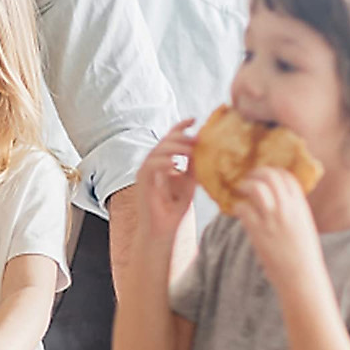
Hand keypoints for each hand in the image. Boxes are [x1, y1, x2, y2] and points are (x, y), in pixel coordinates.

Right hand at [135, 120, 196, 236]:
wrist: (163, 229)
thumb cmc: (175, 208)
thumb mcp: (191, 181)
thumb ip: (195, 165)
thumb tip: (207, 148)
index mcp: (164, 162)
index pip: (170, 138)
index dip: (181, 127)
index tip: (195, 119)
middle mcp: (153, 164)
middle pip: (165, 141)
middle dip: (181, 137)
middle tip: (198, 139)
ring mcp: (146, 173)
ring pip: (157, 150)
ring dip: (174, 147)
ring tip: (191, 150)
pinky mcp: (142, 183)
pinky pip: (150, 165)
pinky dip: (162, 162)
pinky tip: (175, 164)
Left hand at [233, 166, 322, 286]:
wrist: (300, 274)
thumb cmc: (301, 253)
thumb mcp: (302, 225)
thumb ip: (292, 210)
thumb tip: (276, 200)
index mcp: (300, 206)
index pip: (288, 177)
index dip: (274, 171)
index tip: (264, 174)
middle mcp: (288, 208)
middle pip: (271, 177)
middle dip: (256, 173)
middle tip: (247, 178)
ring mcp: (272, 218)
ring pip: (256, 188)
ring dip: (245, 185)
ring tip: (239, 189)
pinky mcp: (258, 230)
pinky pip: (242, 208)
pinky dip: (237, 206)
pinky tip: (236, 211)